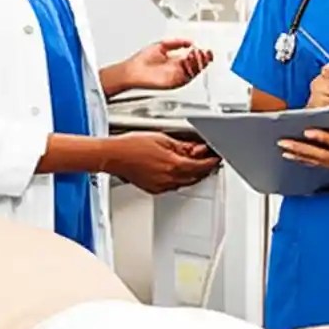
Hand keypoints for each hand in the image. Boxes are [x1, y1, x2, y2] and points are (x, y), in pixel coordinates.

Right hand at [103, 132, 219, 194]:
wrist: (114, 156)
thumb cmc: (132, 145)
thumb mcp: (162, 139)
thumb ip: (183, 146)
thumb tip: (198, 149)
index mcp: (174, 165)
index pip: (201, 166)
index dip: (211, 161)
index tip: (215, 157)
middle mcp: (169, 179)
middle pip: (195, 176)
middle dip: (203, 168)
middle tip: (208, 160)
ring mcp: (161, 186)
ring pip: (185, 183)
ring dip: (192, 174)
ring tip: (193, 163)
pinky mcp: (154, 189)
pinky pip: (173, 186)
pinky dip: (178, 179)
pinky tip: (176, 171)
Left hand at [119, 39, 212, 90]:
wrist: (132, 71)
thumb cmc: (141, 61)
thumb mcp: (162, 45)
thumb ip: (176, 42)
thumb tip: (190, 41)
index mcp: (176, 61)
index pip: (193, 57)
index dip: (201, 53)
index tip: (205, 48)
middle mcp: (178, 69)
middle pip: (197, 65)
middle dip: (203, 59)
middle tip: (206, 52)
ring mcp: (177, 76)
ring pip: (194, 72)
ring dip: (199, 63)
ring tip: (199, 55)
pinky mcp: (174, 82)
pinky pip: (187, 77)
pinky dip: (191, 69)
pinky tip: (190, 61)